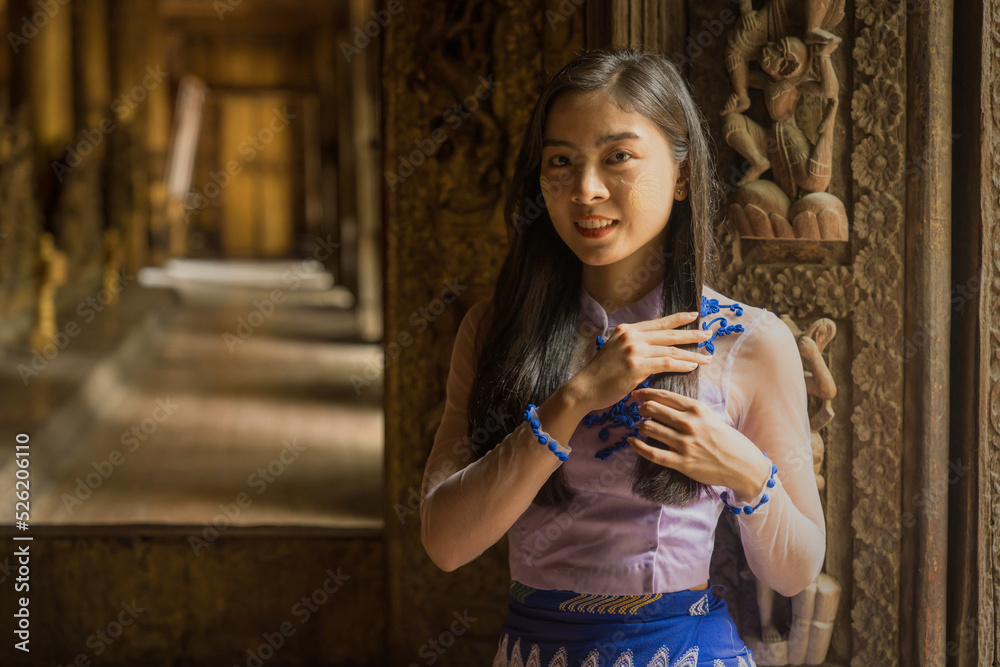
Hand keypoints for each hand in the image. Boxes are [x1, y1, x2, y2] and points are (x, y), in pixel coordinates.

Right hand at [566, 311, 712, 413]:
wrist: (585, 388)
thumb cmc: (601, 375)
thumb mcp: (616, 351)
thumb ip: (634, 346)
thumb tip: (654, 348)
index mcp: (627, 329)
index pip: (658, 322)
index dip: (678, 318)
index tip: (694, 315)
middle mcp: (631, 336)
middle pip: (669, 333)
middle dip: (692, 333)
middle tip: (709, 333)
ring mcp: (634, 350)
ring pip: (670, 349)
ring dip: (692, 354)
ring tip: (706, 357)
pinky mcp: (637, 366)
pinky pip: (666, 363)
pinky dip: (681, 365)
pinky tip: (692, 366)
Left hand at [626, 386, 771, 499]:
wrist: (742, 465)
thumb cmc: (725, 439)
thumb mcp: (709, 416)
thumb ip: (688, 409)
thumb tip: (664, 401)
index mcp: (696, 409)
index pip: (663, 395)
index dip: (645, 393)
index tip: (637, 395)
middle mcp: (689, 423)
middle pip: (652, 409)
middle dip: (641, 409)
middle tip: (640, 412)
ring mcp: (684, 443)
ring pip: (649, 428)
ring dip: (642, 427)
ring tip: (643, 429)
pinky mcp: (681, 462)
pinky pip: (652, 453)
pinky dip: (638, 446)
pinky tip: (632, 442)